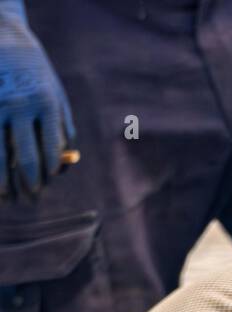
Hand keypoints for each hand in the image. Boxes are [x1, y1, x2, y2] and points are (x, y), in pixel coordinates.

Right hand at [0, 0, 75, 197]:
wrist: (6, 40)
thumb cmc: (36, 75)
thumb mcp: (56, 95)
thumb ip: (64, 128)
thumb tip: (68, 164)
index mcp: (47, 104)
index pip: (51, 150)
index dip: (50, 170)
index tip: (48, 178)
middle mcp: (22, 107)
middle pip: (27, 157)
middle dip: (31, 182)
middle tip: (33, 196)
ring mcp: (0, 106)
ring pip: (0, 155)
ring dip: (4, 182)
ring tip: (8, 196)